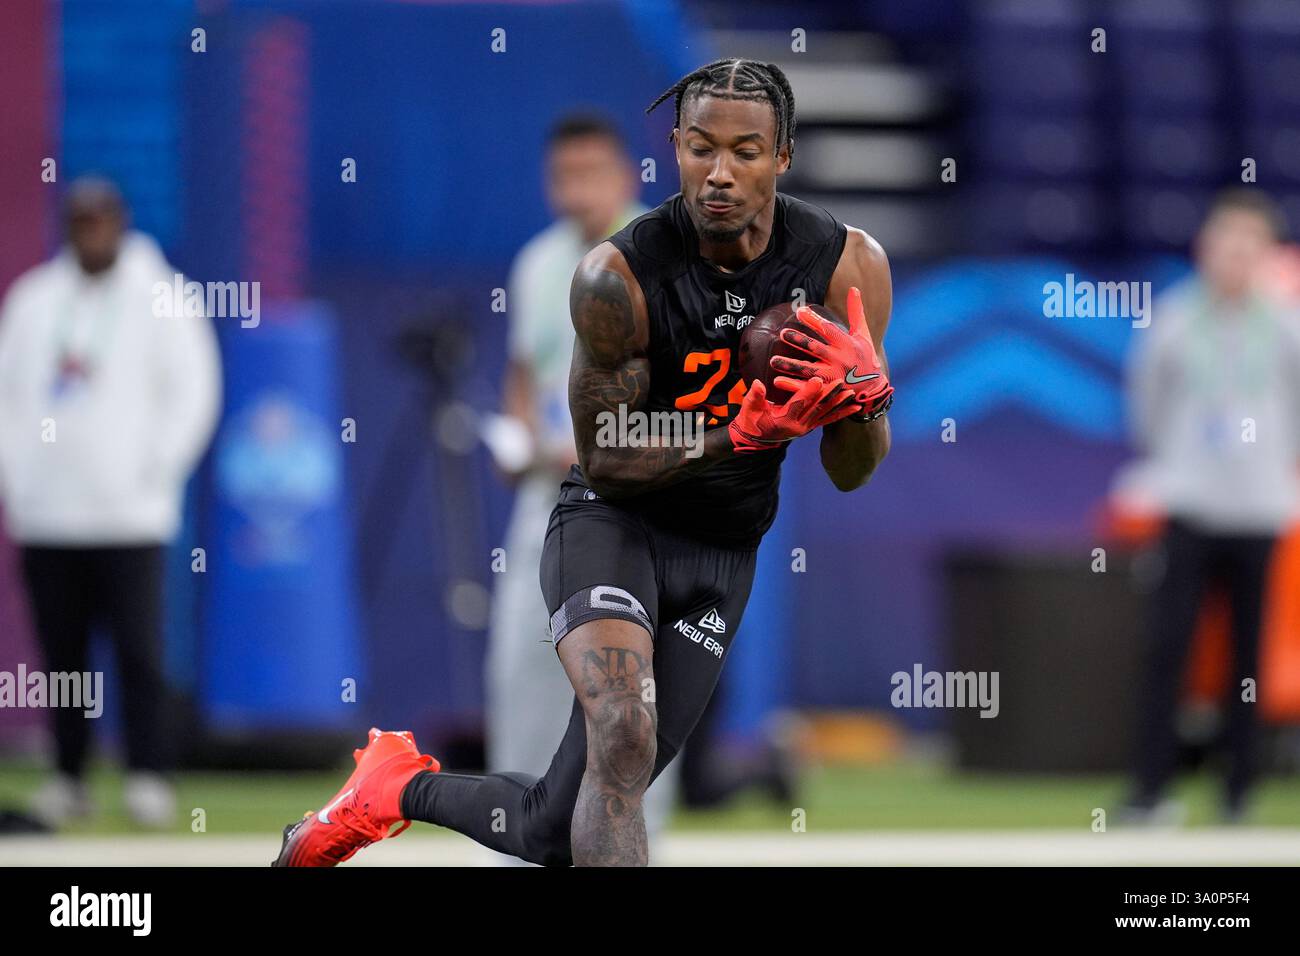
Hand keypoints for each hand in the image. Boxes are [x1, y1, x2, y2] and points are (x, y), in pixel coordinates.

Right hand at [728, 376, 861, 453]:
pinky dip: (841, 413)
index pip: (798, 404)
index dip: (808, 392)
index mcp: (783, 420)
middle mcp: (798, 426)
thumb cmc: (750, 420)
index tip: (818, 379)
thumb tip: (757, 384)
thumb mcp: (749, 408)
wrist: (754, 439)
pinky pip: (828, 420)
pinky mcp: (810, 427)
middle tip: (841, 382)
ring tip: (852, 394)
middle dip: (829, 395)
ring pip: (824, 414)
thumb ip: (755, 396)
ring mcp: (805, 428)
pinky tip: (855, 407)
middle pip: (816, 408)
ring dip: (839, 404)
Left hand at [770, 287, 893, 420]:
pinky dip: (793, 386)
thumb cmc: (865, 358)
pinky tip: (777, 381)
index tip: (800, 311)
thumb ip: (855, 312)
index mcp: (847, 345)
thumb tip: (853, 288)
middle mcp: (840, 360)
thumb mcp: (863, 335)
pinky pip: (807, 389)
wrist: (874, 390)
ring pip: (808, 370)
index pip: (829, 330)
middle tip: (782, 333)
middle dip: (800, 341)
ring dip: (791, 365)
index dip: (815, 321)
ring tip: (773, 360)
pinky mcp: (826, 392)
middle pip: (816, 349)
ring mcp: (832, 378)